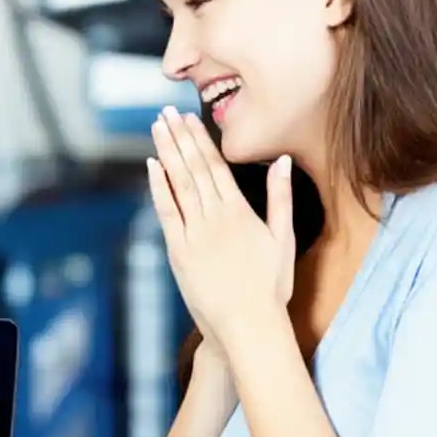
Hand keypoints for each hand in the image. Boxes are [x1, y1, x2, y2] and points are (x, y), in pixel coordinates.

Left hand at [146, 106, 294, 352]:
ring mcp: (195, 233)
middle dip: (179, 137)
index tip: (189, 117)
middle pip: (194, 168)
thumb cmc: (270, 286)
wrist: (248, 324)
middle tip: (166, 112)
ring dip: (167, 153)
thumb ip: (280, 197)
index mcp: (241, 211)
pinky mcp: (178, 250)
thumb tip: (282, 161)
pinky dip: (159, 186)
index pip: (216, 166)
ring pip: (179, 183)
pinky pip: (166, 211)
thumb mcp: (284, 238)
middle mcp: (216, 217)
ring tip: (157, 128)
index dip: (200, 139)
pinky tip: (153, 166)